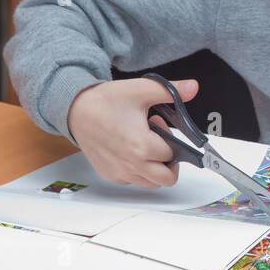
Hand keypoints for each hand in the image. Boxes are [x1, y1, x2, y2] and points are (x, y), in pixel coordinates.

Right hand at [67, 76, 198, 189]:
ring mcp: (119, 173)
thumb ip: (172, 91)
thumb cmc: (106, 101)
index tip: (159, 124)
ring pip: (150, 182)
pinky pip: (133, 181)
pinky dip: (138, 170)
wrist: (75, 110)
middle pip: (166, 178)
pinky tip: (130, 149)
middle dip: (170, 162)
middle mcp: (130, 165)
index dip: (171, 138)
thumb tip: (193, 87)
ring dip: (154, 167)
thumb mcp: (142, 89)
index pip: (173, 154)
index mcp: (141, 146)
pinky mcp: (109, 175)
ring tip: (143, 144)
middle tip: (160, 143)